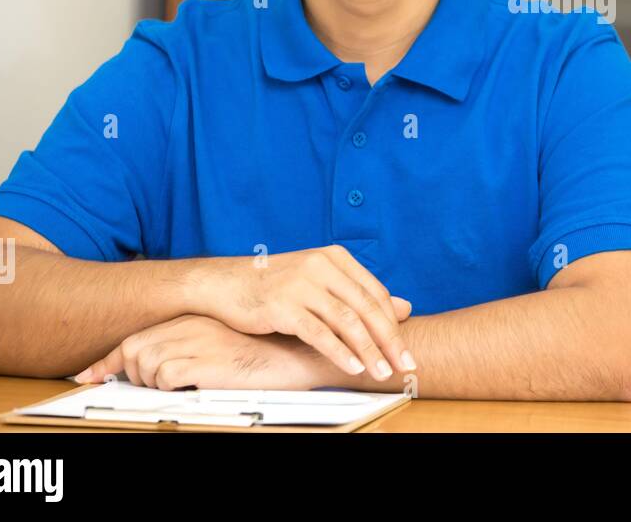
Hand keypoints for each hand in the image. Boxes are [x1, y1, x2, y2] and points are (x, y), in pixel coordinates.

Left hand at [75, 315, 326, 390]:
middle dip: (128, 375)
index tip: (88, 375)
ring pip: (145, 365)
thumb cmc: (264, 353)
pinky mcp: (204, 361)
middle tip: (144, 388)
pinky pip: (165, 377)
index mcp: (192, 318)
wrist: (297, 355)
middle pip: (133, 349)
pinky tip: (193, 386)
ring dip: (152, 383)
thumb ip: (189, 347)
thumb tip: (155, 366)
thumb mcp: (222, 344)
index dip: (107, 360)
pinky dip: (169, 388)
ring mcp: (196, 341)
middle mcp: (190, 325)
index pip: (137, 337)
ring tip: (180, 386)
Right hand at [189, 245, 415, 381]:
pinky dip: (340, 352)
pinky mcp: (282, 306)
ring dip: (369, 350)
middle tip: (406, 364)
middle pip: (366, 306)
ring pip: (346, 321)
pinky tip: (354, 367)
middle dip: (389, 339)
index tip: (405, 348)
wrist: (225, 284)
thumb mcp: (320, 283)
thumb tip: (404, 307)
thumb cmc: (275, 285)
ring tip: (383, 372)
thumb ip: (358, 294)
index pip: (374, 292)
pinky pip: (318, 332)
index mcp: (335, 257)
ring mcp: (301, 285)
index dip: (392, 322)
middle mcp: (321, 266)